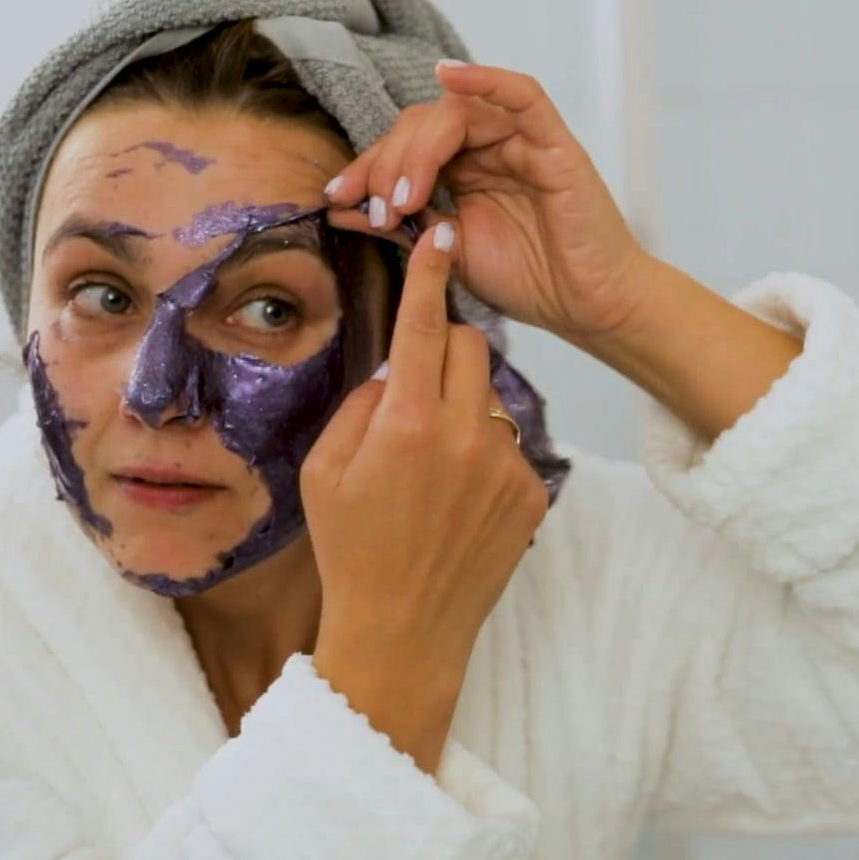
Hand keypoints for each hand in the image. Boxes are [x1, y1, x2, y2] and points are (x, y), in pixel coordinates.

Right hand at [302, 221, 549, 772]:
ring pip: (489, 396)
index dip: (430, 273)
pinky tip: (456, 500)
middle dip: (441, 347)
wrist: (405, 628)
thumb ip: (364, 403)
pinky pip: (508, 443)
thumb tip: (395, 368)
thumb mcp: (327, 469)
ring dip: (461, 408)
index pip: (423, 325)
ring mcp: (505, 463)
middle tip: (414, 384)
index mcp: (406, 424)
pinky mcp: (531, 491)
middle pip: (468, 346)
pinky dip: (483, 454)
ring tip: (429, 467)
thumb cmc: (352, 548)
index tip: (440, 231)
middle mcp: (464, 435)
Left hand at [325, 61, 654, 343]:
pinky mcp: (555, 145)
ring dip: (420, 149)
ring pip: (458, 112)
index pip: (404, 144)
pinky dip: (487, 79)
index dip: (366, 166)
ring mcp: (522, 142)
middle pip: (423, 123)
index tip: (337, 197)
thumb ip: (403, 226)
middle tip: (380, 210)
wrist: (588, 308)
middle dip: (388, 162)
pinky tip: (451, 76)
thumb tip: (340, 208)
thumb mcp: (448, 253)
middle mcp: (490, 147)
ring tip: (406, 198)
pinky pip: (523, 95)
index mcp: (464, 169)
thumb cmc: (531, 283)